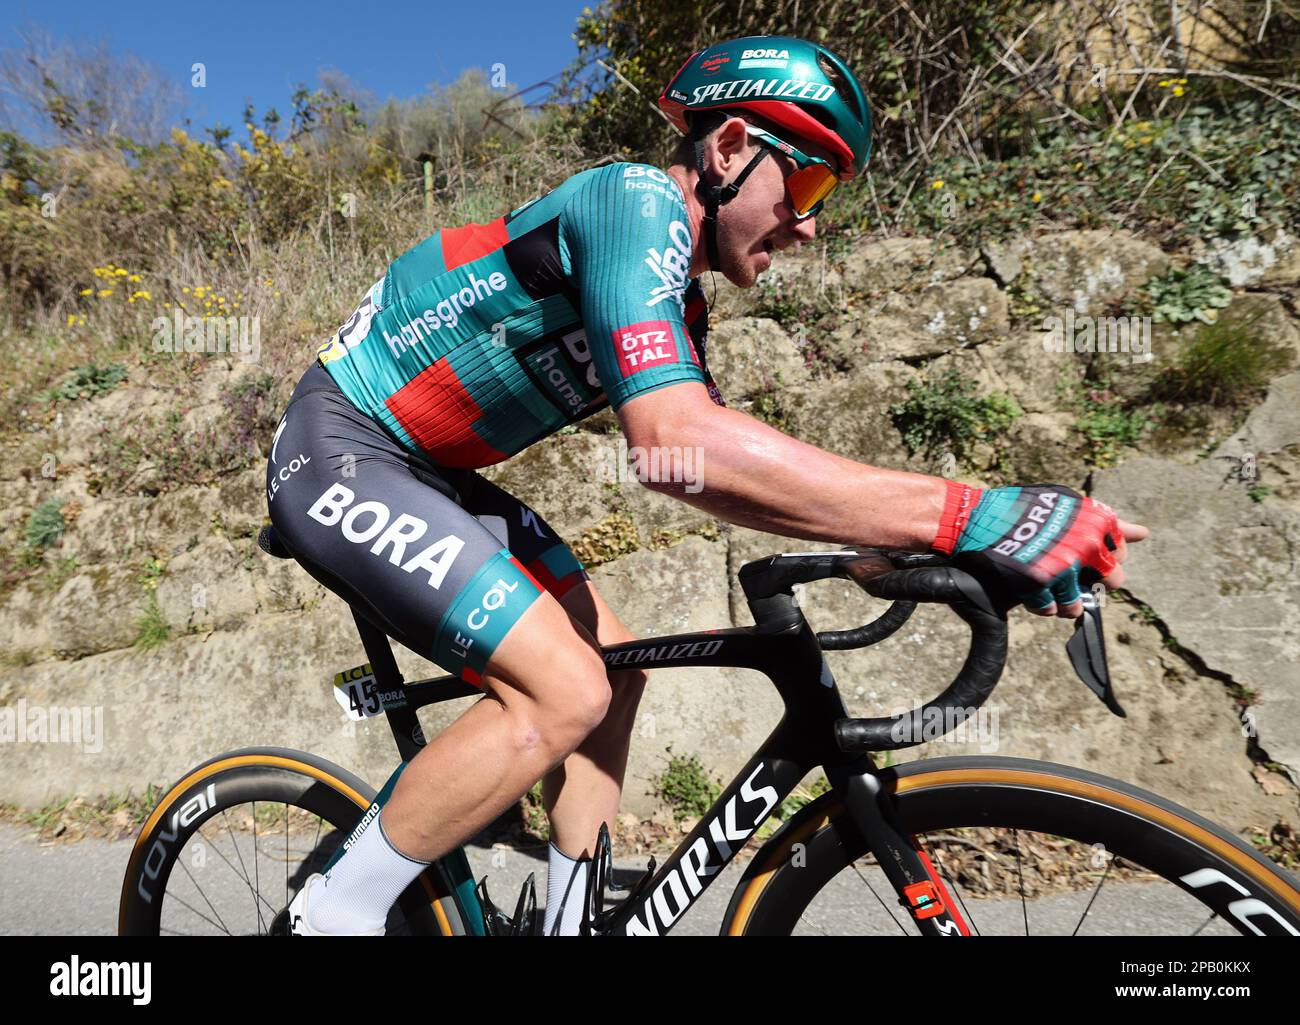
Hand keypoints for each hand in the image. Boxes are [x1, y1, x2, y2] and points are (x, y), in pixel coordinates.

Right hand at [941, 484, 1149, 618]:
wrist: (975, 516)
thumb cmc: (1020, 507)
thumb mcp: (1067, 503)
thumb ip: (1106, 521)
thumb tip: (1142, 534)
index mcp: (1097, 522)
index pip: (1121, 554)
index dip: (1102, 558)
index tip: (1086, 558)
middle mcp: (1085, 544)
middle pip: (1110, 582)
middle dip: (1090, 582)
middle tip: (1069, 575)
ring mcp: (1062, 566)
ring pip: (1077, 603)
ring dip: (1064, 601)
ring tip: (1048, 589)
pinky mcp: (1038, 583)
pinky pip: (1050, 608)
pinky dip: (1041, 604)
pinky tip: (1030, 591)